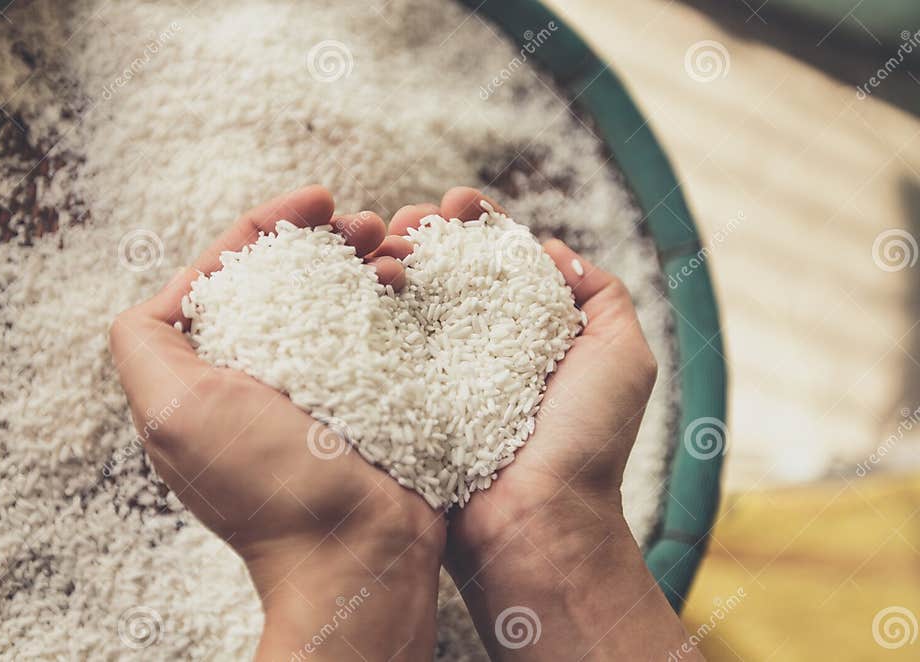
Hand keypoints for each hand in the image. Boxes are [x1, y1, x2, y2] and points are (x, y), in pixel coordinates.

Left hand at [109, 186, 444, 661]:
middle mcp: (260, 372)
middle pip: (286, 276)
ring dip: (363, 258)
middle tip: (365, 223)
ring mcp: (316, 383)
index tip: (317, 197)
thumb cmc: (269, 486)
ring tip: (395, 247)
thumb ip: (145, 343)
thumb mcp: (176, 411)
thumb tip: (170, 291)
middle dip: (324, 236)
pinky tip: (410, 283)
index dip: (267, 224)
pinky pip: (375, 326)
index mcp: (210, 369)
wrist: (359, 550)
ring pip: (335, 295)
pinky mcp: (366, 395)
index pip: (230, 271)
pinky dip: (391, 296)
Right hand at [386, 187, 694, 659]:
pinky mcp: (404, 400)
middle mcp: (481, 347)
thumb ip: (604, 297)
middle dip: (425, 233)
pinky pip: (381, 345)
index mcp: (530, 332)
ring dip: (390, 258)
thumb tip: (552, 249)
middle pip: (445, 272)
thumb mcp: (624, 358)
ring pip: (407, 299)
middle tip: (410, 218)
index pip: (499, 261)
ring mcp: (438, 373)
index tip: (458, 201)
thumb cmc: (588, 441)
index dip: (478, 225)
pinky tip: (361, 277)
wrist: (538, 522)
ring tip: (380, 240)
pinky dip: (368, 306)